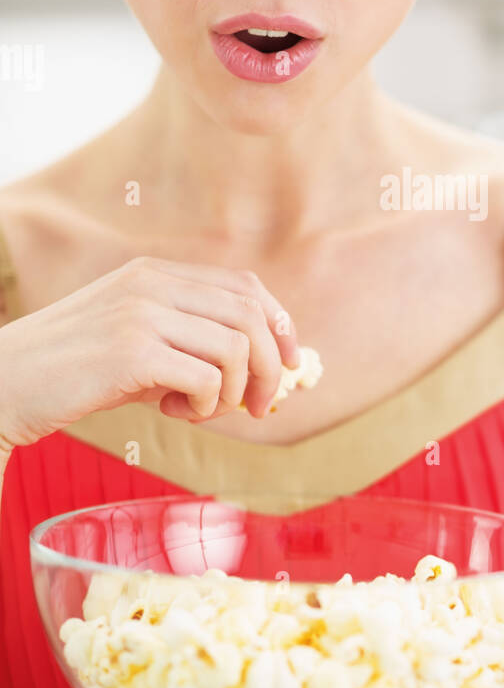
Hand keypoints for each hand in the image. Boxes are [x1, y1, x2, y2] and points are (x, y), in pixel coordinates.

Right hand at [0, 255, 300, 449]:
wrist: (4, 385)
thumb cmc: (72, 374)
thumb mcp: (136, 344)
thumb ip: (190, 346)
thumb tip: (264, 375)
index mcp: (155, 274)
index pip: (246, 286)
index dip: (279, 325)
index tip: (290, 364)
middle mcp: (152, 284)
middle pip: (250, 315)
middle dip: (271, 366)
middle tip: (259, 406)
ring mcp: (141, 314)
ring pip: (235, 348)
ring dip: (234, 391)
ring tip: (199, 410)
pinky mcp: (131, 351)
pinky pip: (206, 378)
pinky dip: (204, 405)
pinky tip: (171, 413)